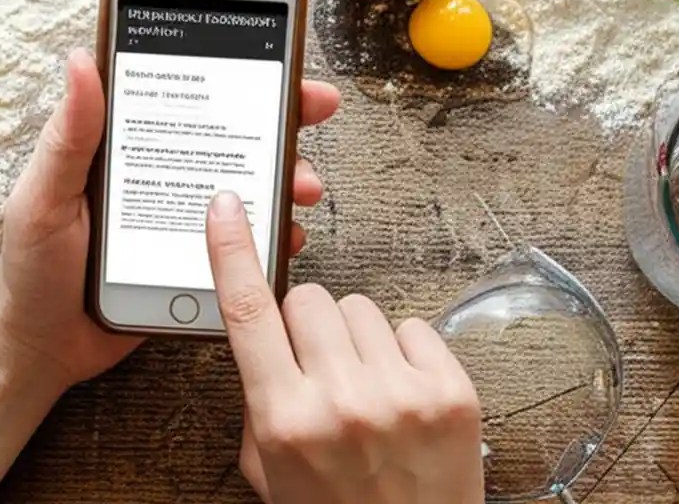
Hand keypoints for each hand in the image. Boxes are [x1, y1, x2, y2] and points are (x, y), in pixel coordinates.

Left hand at [0, 49, 341, 387]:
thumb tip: (80, 60)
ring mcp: (183, 218)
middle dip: (280, 117)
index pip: (184, 95)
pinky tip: (285, 238)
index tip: (276, 57)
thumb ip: (70, 135)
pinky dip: (271, 238)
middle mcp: (162, 175)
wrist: (40, 347)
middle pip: (229, 134)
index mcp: (124, 146)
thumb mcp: (44, 196)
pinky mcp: (198, 262)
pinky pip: (245, 244)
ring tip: (302, 186)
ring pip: (247, 187)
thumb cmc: (31, 267)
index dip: (230, 71)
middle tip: (313, 111)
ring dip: (284, 178)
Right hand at [206, 191, 484, 503]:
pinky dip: (402, 352)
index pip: (248, 311)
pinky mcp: (452, 392)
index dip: (231, 250)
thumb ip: (259, 400)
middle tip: (315, 367)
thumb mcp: (269, 470)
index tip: (226, 208)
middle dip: (303, 324)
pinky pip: (412, 326)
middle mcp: (341, 400)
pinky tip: (400, 393)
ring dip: (354, 338)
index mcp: (284, 419)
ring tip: (364, 389)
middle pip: (307, 299)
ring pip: (359, 307)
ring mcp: (401, 394)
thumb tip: (267, 338)